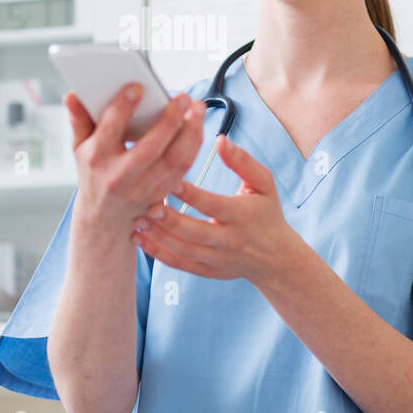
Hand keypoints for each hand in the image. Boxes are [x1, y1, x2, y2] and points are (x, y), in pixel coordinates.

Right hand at [66, 84, 206, 243]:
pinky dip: (193, 145)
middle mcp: (120, 176)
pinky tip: (197, 126)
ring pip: (174, 160)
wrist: (104, 218)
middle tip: (184, 98)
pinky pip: (183, 168)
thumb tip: (72, 95)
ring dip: (190, 132)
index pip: (109, 130)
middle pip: (150, 148)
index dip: (123, 107)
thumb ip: (79, 119)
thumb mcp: (79, 147)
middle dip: (169, 120)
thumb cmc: (94, 173)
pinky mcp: (161, 193)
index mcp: (96, 159)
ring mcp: (142, 188)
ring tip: (197, 109)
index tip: (137, 87)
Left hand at [131, 133, 301, 287]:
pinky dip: (158, 254)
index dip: (190, 194)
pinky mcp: (208, 272)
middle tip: (146, 205)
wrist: (275, 258)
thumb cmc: (266, 213)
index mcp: (242, 216)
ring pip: (184, 250)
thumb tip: (220, 140)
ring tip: (137, 220)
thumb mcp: (264, 183)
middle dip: (169, 219)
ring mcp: (218, 259)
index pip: (212, 205)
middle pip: (195, 232)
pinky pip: (180, 264)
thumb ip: (243, 161)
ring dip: (158, 237)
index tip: (169, 178)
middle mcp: (230, 240)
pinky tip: (139, 239)